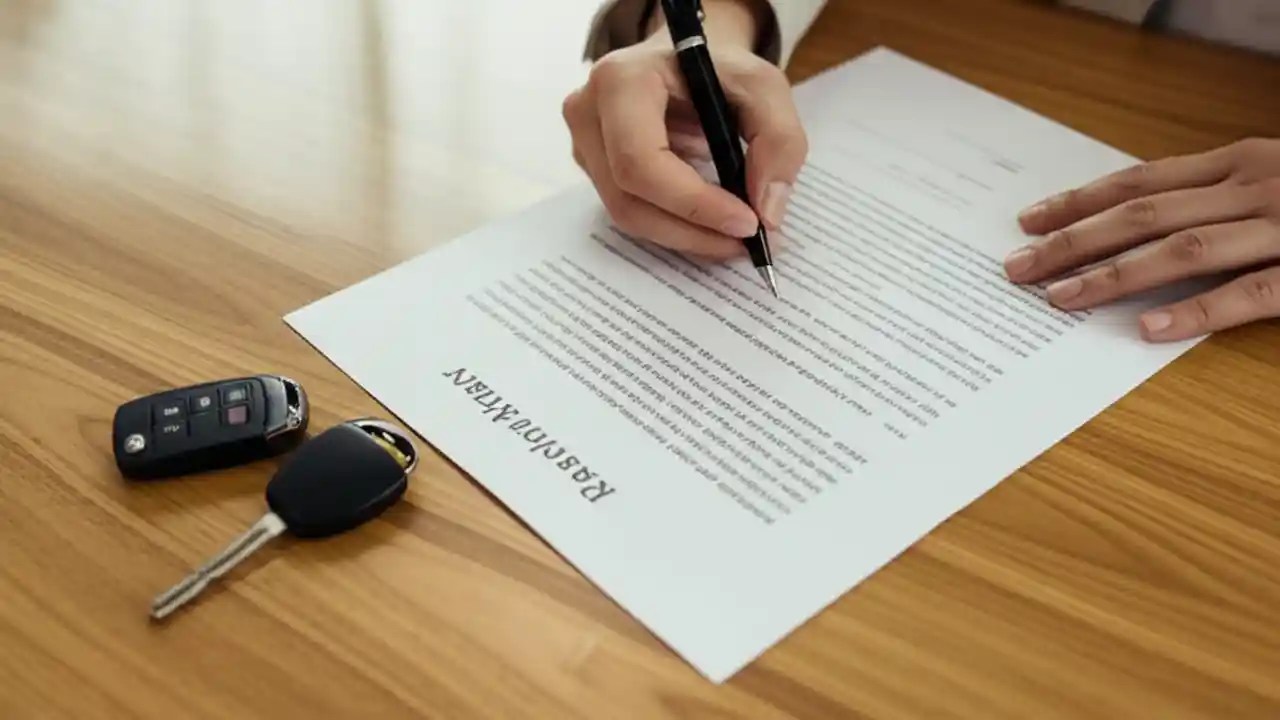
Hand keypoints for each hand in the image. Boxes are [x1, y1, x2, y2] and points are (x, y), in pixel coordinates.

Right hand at [561, 0, 807, 258]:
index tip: (747, 223)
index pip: (641, 161)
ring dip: (686, 236)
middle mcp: (588, 113)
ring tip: (735, 238)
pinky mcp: (594, 169)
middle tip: (747, 244)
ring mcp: (584, 144)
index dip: (692, 203)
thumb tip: (766, 213)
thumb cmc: (720, 67)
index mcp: (621, 81)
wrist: (685, 60)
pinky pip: (632, 212)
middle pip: (629, 200)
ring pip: (628, 216)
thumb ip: (778, 141)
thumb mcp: (764, 86)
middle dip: (693, 231)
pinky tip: (711, 225)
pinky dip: (676, 227)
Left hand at [1007, 138, 1279, 341]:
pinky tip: (1147, 328)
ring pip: (1184, 250)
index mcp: (1241, 163)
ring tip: (1060, 298)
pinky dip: (1195, 311)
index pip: (1142, 181)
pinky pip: (1247, 293)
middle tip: (1018, 266)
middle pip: (1146, 214)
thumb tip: (1141, 217)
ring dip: (1115, 275)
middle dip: (1074, 240)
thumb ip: (1218, 193)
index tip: (1029, 221)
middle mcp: (1253, 188)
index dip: (1081, 202)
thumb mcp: (1276, 177)